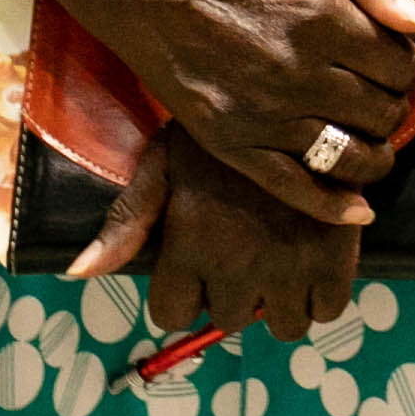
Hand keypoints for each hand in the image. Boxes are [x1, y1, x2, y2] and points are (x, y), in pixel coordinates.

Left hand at [75, 125, 369, 340]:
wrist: (302, 90)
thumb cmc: (224, 124)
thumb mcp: (165, 160)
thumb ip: (128, 219)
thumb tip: (77, 272)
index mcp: (189, 243)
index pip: (172, 313)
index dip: (184, 292)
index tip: (199, 264)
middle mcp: (236, 265)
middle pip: (230, 319)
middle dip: (235, 293)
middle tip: (247, 253)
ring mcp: (289, 265)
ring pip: (284, 325)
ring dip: (281, 300)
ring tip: (282, 259)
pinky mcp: (337, 256)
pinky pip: (328, 310)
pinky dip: (322, 294)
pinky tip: (315, 259)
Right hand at [236, 0, 414, 197]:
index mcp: (321, 15)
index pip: (402, 64)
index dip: (410, 66)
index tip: (396, 63)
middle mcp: (296, 70)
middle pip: (382, 112)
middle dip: (393, 106)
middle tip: (381, 98)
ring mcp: (261, 112)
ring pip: (349, 155)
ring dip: (376, 155)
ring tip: (373, 143)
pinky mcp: (228, 141)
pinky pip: (293, 188)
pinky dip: (332, 205)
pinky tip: (358, 210)